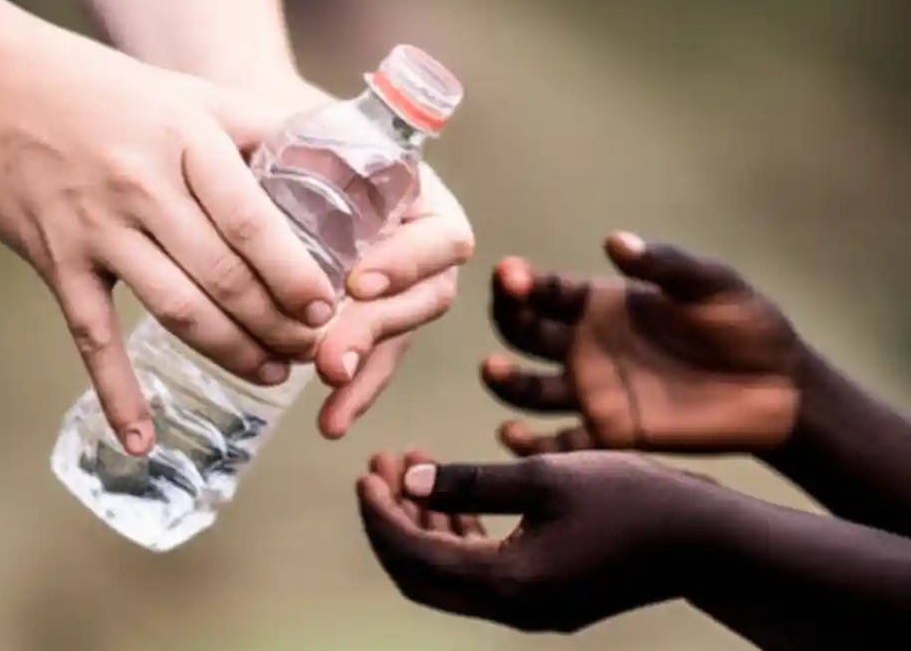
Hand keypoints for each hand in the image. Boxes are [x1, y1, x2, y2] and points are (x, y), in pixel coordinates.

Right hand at [0, 36, 335, 454]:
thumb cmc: (106, 91)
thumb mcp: (190, 93)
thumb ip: (259, 125)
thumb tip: (335, 153)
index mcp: (186, 141)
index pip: (252, 220)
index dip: (294, 273)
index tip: (328, 308)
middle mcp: (143, 187)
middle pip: (222, 275)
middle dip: (276, 324)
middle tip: (313, 350)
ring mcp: (96, 229)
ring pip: (175, 309)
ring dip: (229, 352)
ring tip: (271, 374)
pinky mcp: (57, 262)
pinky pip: (93, 339)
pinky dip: (117, 393)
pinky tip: (141, 440)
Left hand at [228, 77, 474, 438]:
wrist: (275, 147)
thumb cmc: (295, 130)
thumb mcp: (311, 128)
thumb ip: (320, 144)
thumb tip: (292, 139)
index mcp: (424, 195)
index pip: (442, 236)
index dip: (406, 262)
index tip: (358, 280)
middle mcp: (421, 244)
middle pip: (424, 297)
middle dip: (375, 329)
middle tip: (327, 356)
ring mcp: (400, 287)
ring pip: (399, 334)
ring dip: (366, 369)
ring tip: (328, 395)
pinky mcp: (372, 319)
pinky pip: (373, 360)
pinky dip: (353, 390)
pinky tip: (328, 421)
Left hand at [357, 450, 721, 631]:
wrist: (704, 541)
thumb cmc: (632, 499)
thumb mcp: (546, 476)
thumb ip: (472, 482)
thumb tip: (408, 480)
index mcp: (507, 581)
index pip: (414, 555)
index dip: (380, 514)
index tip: (365, 471)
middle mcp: (511, 606)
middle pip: (420, 573)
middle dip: (392, 519)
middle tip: (380, 465)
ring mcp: (528, 606)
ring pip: (448, 572)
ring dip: (422, 522)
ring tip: (410, 463)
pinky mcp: (544, 595)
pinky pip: (479, 570)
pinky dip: (456, 533)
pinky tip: (450, 492)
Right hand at [484, 232, 802, 454]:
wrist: (782, 391)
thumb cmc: (749, 327)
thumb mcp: (713, 285)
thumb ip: (665, 265)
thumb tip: (614, 241)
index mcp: (603, 305)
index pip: (547, 291)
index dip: (523, 283)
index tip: (511, 274)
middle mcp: (586, 346)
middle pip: (525, 333)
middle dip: (509, 318)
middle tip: (509, 310)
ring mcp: (593, 393)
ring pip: (529, 389)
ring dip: (505, 380)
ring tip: (494, 370)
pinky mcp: (609, 436)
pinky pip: (559, 443)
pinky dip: (529, 444)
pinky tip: (512, 435)